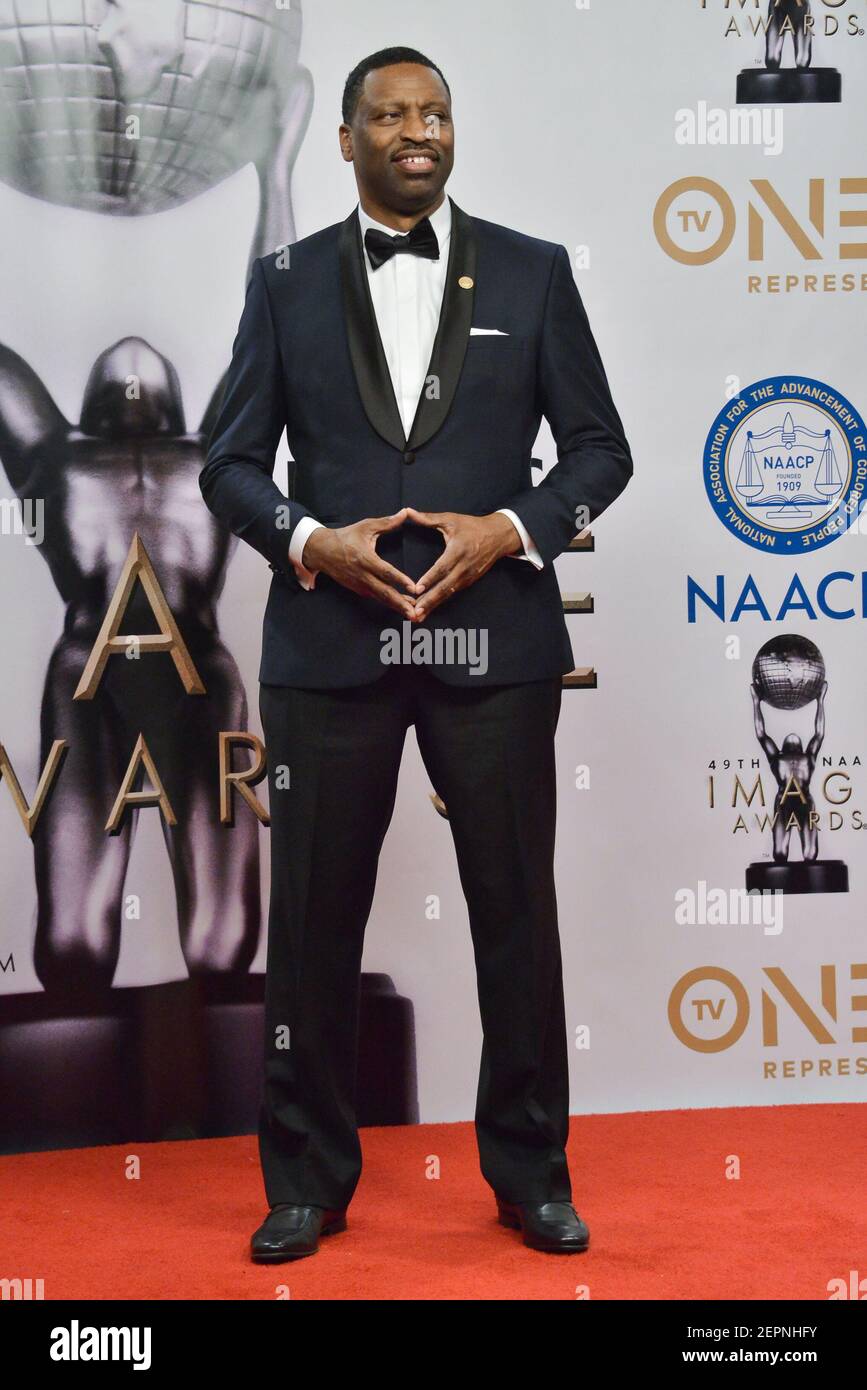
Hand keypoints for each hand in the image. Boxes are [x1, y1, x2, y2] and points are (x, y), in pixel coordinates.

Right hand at [301, 509, 420, 618]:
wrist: (322, 551)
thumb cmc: (345, 537)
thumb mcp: (365, 526)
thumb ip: (387, 522)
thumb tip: (406, 512)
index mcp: (365, 559)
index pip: (386, 572)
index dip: (400, 580)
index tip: (414, 588)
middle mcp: (363, 575)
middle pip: (384, 593)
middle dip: (400, 604)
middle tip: (415, 613)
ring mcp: (360, 585)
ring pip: (381, 599)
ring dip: (397, 607)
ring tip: (413, 615)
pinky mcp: (358, 590)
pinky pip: (376, 598)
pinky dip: (389, 603)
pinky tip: (402, 606)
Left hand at [406, 508, 521, 619]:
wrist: (498, 536)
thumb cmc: (472, 526)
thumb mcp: (451, 519)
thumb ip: (428, 518)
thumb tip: (407, 512)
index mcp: (458, 550)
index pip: (442, 567)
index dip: (430, 579)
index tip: (417, 589)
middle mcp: (464, 566)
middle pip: (445, 586)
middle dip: (430, 600)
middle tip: (415, 612)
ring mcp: (468, 576)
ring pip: (448, 593)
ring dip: (433, 605)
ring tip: (418, 616)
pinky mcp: (469, 581)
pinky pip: (453, 593)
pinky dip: (441, 602)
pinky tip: (429, 609)